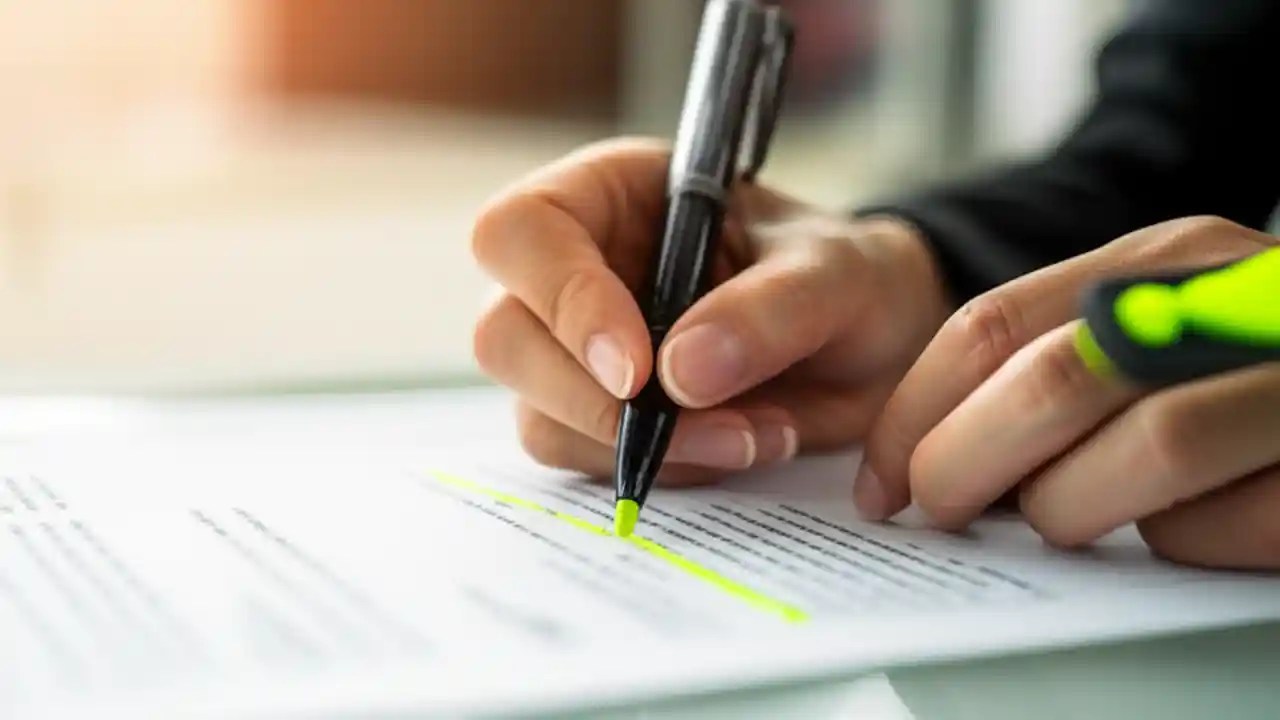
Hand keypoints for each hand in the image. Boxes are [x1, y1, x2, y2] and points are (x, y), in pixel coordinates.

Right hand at [471, 138, 951, 483]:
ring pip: (537, 414)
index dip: (562, 300)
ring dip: (636, 448)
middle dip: (593, 399)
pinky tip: (737, 447)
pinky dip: (661, 472)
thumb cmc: (848, 277)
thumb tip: (679, 376)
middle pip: (504, 336)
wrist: (875, 344)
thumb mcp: (839, 272)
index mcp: (612, 195)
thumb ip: (772, 309)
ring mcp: (578, 351)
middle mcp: (577, 270)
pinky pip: (585, 460)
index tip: (638, 369)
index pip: (523, 231)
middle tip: (708, 426)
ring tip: (754, 437)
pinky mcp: (601, 417)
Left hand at [858, 216, 1279, 568]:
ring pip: (1141, 450)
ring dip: (1072, 509)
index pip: (991, 326)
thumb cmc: (1235, 364)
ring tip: (1066, 520)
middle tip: (940, 512)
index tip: (881, 484)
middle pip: (1054, 381)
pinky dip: (1181, 543)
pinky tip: (1184, 526)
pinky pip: (1225, 525)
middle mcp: (1228, 300)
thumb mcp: (1144, 331)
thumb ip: (1051, 363)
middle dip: (966, 466)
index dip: (913, 414)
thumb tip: (925, 454)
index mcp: (1159, 258)